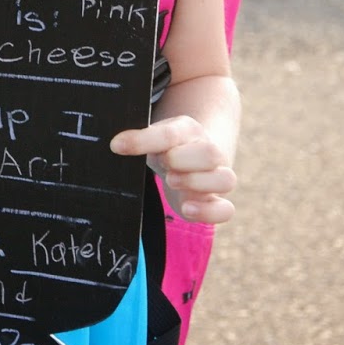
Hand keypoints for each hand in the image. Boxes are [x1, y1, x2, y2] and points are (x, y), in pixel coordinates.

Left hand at [110, 116, 236, 224]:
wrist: (188, 159)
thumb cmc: (166, 148)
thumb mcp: (151, 139)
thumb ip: (138, 140)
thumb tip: (116, 144)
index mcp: (188, 132)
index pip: (170, 134)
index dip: (144, 141)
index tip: (117, 146)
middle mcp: (208, 153)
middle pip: (212, 153)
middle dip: (182, 161)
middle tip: (163, 166)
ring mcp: (215, 178)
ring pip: (227, 180)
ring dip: (197, 183)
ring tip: (173, 182)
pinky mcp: (215, 202)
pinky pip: (227, 210)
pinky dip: (209, 212)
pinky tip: (187, 209)